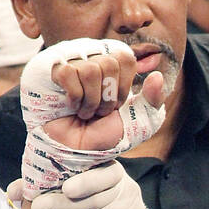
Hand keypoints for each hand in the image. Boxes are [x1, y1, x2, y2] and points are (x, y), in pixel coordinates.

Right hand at [20, 39, 165, 198]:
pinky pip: (69, 73)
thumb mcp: (137, 120)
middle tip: (99, 111)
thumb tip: (158, 76)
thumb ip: (152, 100)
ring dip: (91, 101)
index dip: (123, 87)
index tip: (116, 104)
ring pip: (90, 69)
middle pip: (109, 63)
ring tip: (85, 112)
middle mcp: (91, 56)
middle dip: (108, 97)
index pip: (125, 57)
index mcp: (112, 62)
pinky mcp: (50, 69)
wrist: (77, 151)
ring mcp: (69, 60)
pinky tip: (70, 106)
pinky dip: (74, 98)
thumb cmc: (103, 134)